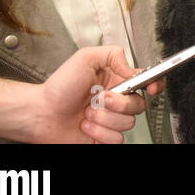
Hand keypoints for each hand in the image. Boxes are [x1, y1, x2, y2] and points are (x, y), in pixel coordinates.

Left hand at [30, 46, 159, 143]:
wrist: (40, 114)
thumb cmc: (58, 87)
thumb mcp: (85, 58)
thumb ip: (113, 54)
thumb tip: (132, 67)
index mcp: (116, 80)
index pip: (146, 81)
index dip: (155, 84)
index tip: (151, 87)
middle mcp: (116, 101)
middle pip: (139, 105)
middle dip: (119, 103)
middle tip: (100, 98)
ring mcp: (110, 120)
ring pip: (127, 123)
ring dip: (104, 118)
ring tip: (87, 112)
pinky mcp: (103, 138)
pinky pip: (116, 139)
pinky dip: (99, 132)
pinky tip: (86, 125)